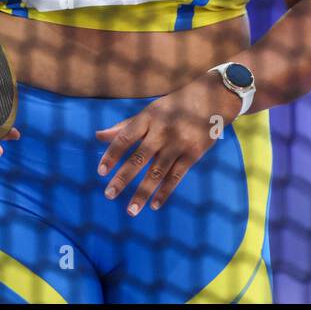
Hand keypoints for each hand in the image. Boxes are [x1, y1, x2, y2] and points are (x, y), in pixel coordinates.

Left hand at [94, 74, 240, 215]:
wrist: (212, 99)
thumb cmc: (175, 106)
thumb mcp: (150, 111)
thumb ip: (126, 126)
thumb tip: (98, 136)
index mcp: (148, 118)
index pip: (125, 137)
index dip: (112, 154)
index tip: (100, 172)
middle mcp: (162, 130)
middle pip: (139, 157)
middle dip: (123, 178)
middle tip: (109, 194)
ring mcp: (179, 143)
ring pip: (157, 172)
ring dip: (143, 192)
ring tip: (131, 210)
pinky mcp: (194, 153)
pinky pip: (177, 176)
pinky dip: (165, 191)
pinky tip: (155, 205)